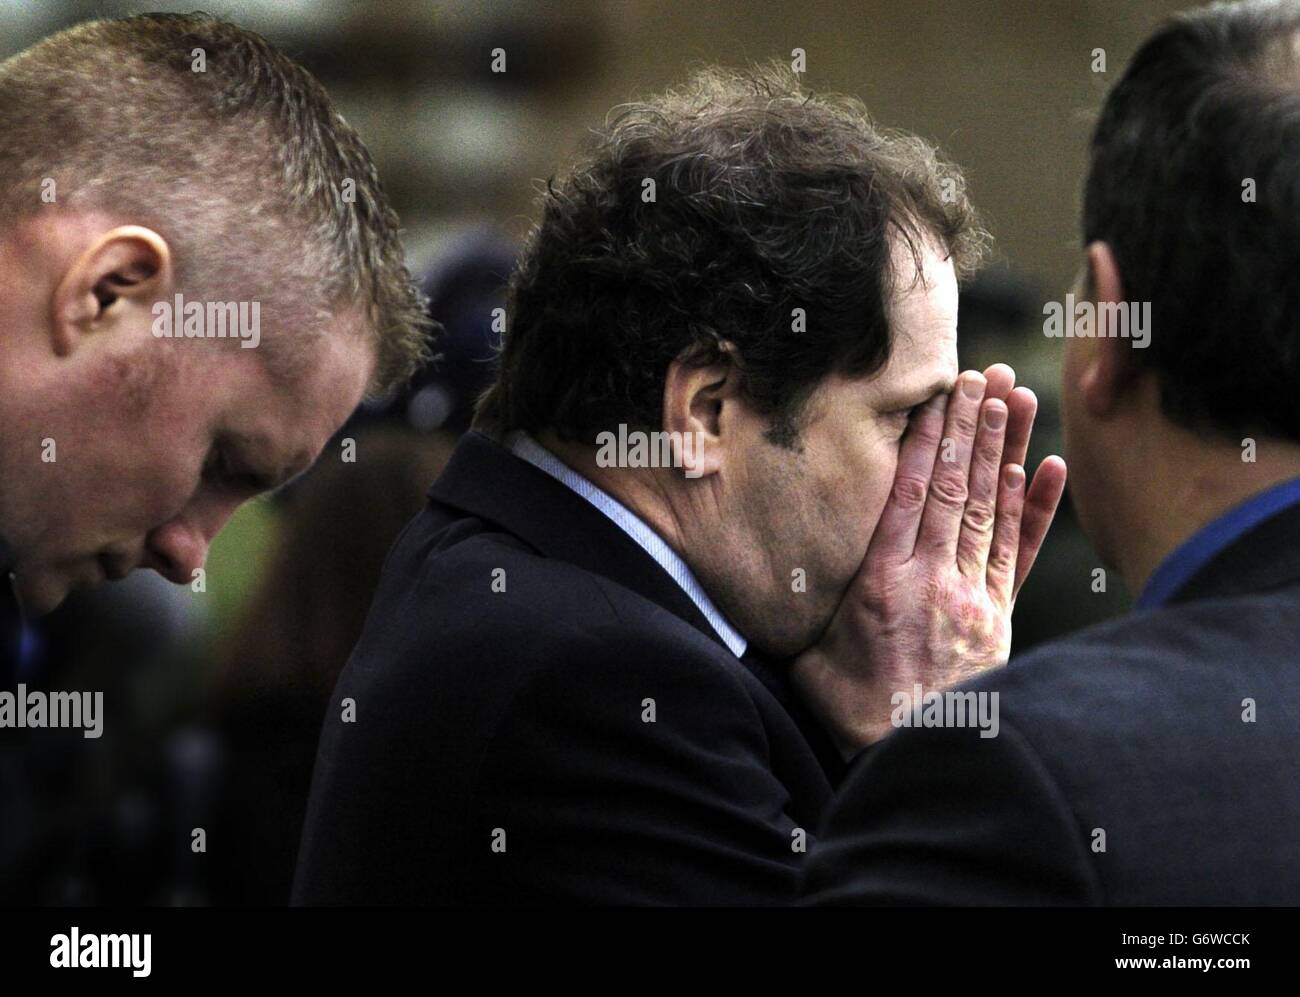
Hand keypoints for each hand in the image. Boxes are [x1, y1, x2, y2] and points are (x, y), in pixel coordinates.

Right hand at [792, 363, 1066, 753]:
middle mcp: (932, 578)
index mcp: (882, 580)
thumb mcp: (807, 649)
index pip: (911, 492)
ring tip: (1015, 399)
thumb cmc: (848, 703)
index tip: (939, 393)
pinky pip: (1021, 554)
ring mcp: (972, 596)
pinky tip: (1050, 469)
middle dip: (971, 427)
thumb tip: (767, 562)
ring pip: (992, 509)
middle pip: (957, 488)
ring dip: (1005, 451)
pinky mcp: (999, 618)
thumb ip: (804, 601)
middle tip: (982, 376)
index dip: (929, 438)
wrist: (909, 753)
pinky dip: (1037, 510)